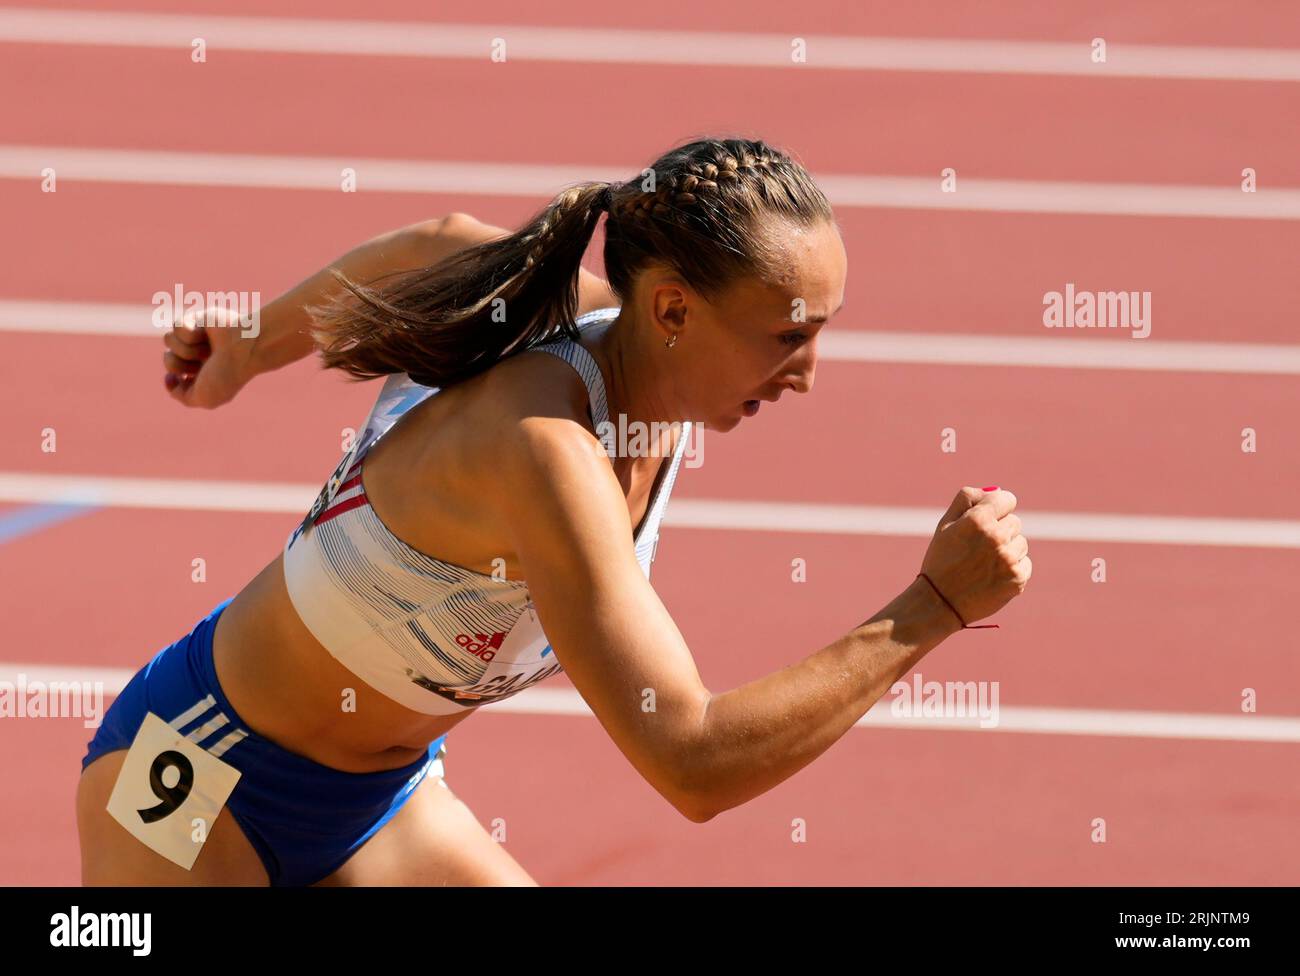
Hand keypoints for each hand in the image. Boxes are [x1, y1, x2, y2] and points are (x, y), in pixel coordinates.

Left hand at [162, 306, 258, 408]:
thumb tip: (170, 378)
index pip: (173, 376)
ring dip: (187, 348)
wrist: (244, 347)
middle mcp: (200, 354)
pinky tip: (206, 333)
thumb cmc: (228, 373)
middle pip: (168, 360)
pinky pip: (177, 325)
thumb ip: (183, 397)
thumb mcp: (205, 398)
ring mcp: (198, 335)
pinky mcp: (198, 318)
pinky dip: (190, 333)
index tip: (186, 379)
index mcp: (203, 373)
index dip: (174, 380)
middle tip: (204, 363)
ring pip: (169, 340)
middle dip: (180, 364)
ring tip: (208, 348)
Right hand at [918, 486, 1030, 625]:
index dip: (997, 507)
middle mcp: (996, 537)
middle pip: (1014, 521)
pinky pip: (1025, 563)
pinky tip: (992, 576)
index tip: (990, 517)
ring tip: (984, 564)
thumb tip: (994, 490)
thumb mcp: (945, 525)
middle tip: (979, 548)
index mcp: (977, 519)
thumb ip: (966, 499)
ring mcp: (1008, 558)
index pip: (1007, 498)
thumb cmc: (941, 561)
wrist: (939, 603)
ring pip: (1021, 543)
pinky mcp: (1018, 578)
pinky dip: (1013, 568)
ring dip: (1007, 550)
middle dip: (1000, 530)